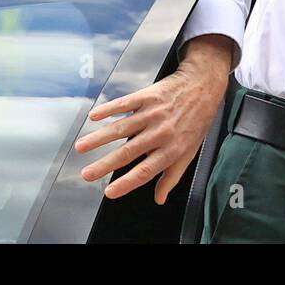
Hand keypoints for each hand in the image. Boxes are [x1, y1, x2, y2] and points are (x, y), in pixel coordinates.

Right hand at [73, 34, 233, 203]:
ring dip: (100, 138)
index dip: (127, 183)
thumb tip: (160, 199)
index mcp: (172, 149)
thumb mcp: (190, 151)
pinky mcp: (147, 96)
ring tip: (81, 147)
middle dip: (105, 164)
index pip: (146, 171)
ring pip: (123, 128)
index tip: (109, 192)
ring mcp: (153, 113)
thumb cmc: (196, 121)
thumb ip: (172, 176)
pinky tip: (94, 116)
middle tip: (86, 174)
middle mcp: (161, 133)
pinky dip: (109, 109)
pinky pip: (125, 104)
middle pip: (129, 151)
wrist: (203, 85)